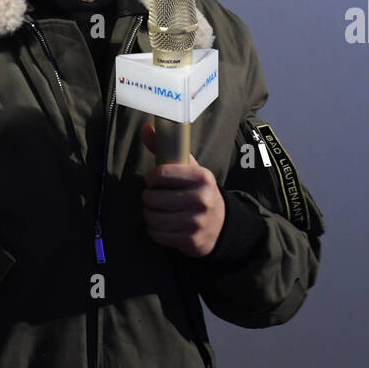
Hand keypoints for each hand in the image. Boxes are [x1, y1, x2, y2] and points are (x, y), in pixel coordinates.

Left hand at [140, 122, 225, 257]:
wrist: (223, 225)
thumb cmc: (199, 192)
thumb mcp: (190, 169)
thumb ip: (165, 148)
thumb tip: (145, 127)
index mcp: (201, 177)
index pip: (161, 173)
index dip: (151, 178)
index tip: (154, 181)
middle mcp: (201, 199)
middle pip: (153, 198)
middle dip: (149, 198)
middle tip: (156, 198)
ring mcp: (196, 221)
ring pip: (152, 217)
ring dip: (150, 215)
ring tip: (157, 212)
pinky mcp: (191, 240)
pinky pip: (157, 234)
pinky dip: (154, 230)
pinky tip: (163, 225)